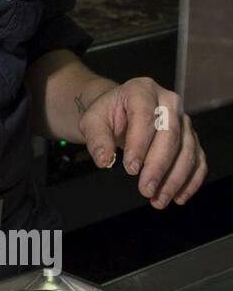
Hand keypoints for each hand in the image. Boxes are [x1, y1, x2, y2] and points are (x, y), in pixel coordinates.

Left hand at [77, 76, 207, 208]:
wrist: (119, 111)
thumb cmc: (107, 114)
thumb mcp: (92, 121)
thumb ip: (96, 138)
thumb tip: (104, 160)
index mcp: (142, 90)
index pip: (145, 117)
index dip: (139, 144)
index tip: (130, 169)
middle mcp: (168, 102)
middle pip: (170, 135)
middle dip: (159, 166)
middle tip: (146, 189)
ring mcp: (183, 120)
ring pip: (188, 150)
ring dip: (175, 178)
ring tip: (158, 199)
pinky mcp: (190, 137)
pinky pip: (198, 159)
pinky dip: (191, 180)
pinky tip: (178, 196)